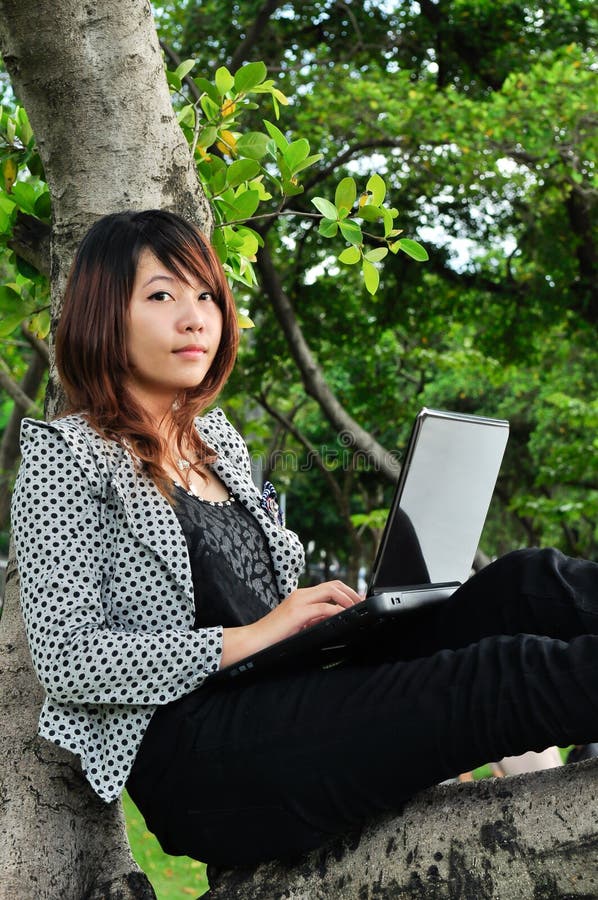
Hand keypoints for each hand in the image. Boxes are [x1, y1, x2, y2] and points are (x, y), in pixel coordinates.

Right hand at [221, 580, 361, 667]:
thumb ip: (315, 619)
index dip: (347, 591)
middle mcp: (301, 594)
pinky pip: (324, 607)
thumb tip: (335, 617)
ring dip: (348, 599)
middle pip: (334, 584)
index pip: (329, 586)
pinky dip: (338, 610)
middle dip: (352, 592)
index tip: (359, 601)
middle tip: (363, 604)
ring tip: (357, 609)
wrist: (254, 641)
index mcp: (301, 596)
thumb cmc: (274, 636)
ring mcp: (299, 601)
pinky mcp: (298, 612)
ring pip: (332, 590)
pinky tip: (344, 617)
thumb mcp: (299, 625)